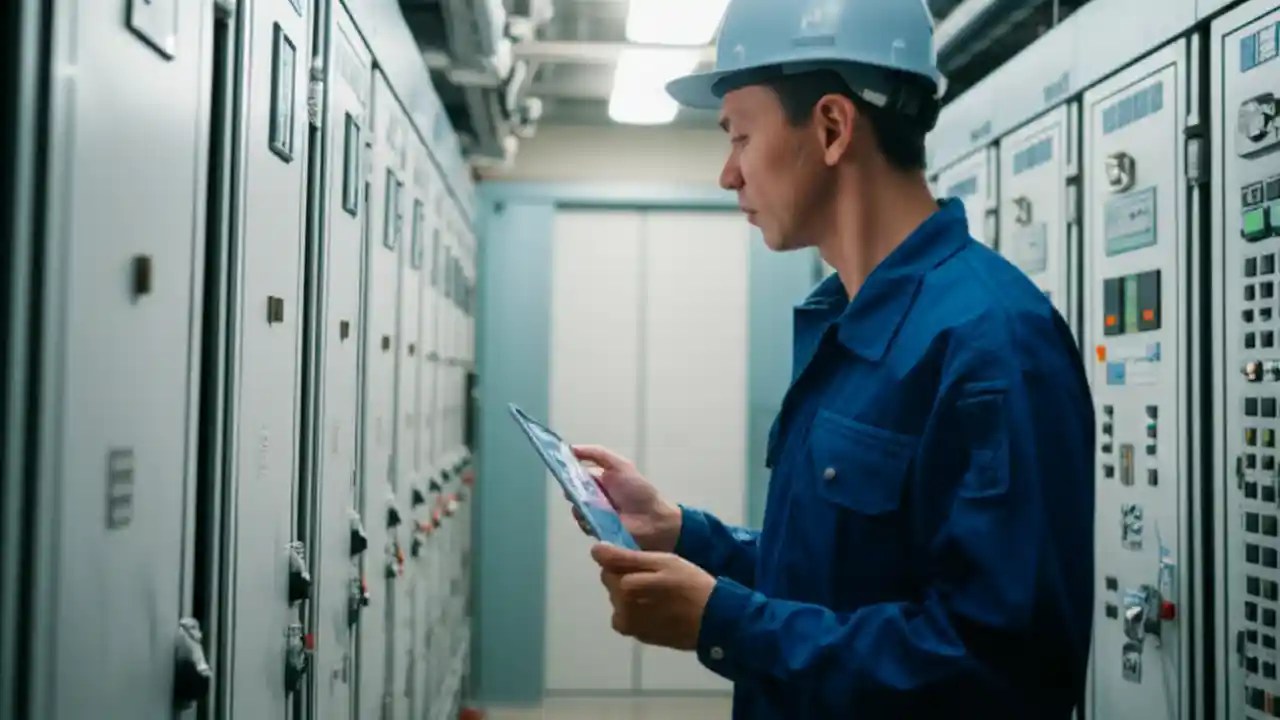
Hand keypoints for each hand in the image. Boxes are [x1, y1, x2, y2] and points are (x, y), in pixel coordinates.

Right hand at [570, 445, 682, 552]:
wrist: (654, 520)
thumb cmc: (639, 491)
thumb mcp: (620, 465)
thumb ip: (597, 454)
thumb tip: (571, 448)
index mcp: (601, 479)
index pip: (578, 474)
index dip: (569, 472)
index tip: (561, 470)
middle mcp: (596, 496)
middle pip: (574, 491)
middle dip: (571, 490)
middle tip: (574, 490)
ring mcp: (597, 513)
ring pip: (577, 508)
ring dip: (580, 506)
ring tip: (591, 505)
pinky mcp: (598, 529)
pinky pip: (584, 524)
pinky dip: (586, 520)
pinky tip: (595, 518)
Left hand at [591, 543, 715, 650]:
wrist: (712, 619)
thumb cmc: (689, 583)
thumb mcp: (661, 561)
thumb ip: (625, 557)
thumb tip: (595, 551)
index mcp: (624, 586)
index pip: (608, 566)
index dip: (625, 561)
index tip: (646, 563)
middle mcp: (620, 608)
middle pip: (612, 584)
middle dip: (626, 578)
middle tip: (655, 578)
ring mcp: (629, 625)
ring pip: (619, 601)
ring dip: (631, 595)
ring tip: (659, 595)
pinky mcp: (638, 637)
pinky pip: (628, 618)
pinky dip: (636, 612)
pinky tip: (656, 610)